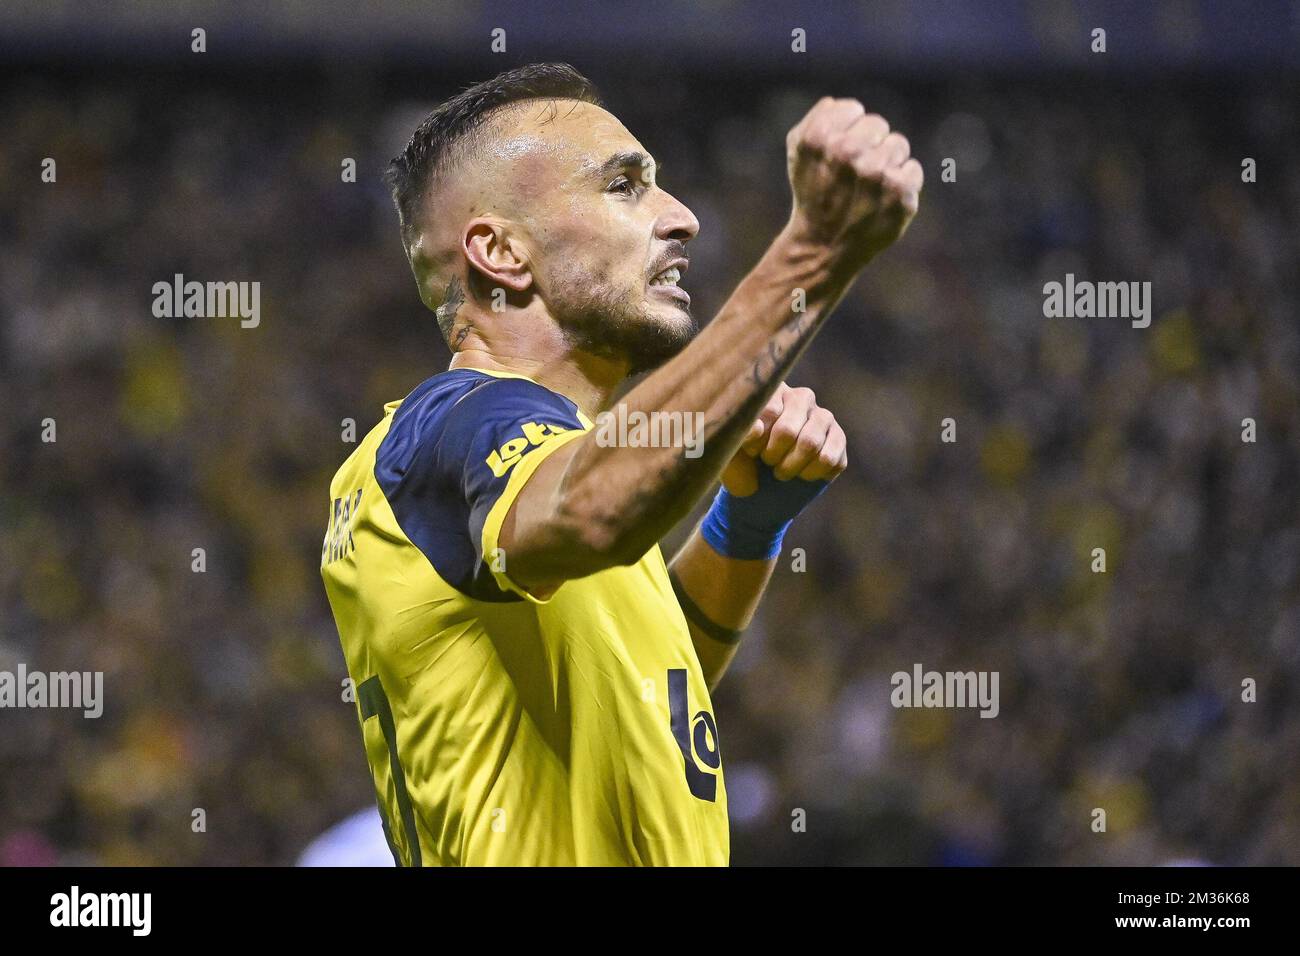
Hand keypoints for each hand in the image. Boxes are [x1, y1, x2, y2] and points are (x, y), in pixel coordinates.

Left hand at [722, 382, 847, 495]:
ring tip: (781, 472)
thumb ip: (741, 434)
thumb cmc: (744, 456)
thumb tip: (757, 428)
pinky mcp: (839, 439)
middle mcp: (802, 397)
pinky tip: (802, 474)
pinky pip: (829, 459)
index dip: (755, 440)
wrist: (763, 482)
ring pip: (810, 444)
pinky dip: (811, 474)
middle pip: (787, 430)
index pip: (767, 411)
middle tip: (766, 462)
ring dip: (791, 467)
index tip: (749, 451)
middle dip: (772, 455)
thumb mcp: (733, 446)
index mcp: (774, 390)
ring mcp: (824, 417)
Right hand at [785, 96, 922, 269]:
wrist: (823, 248)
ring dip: (887, 164)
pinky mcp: (901, 195)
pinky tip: (881, 201)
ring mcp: (877, 174)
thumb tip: (838, 104)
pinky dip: (901, 185)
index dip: (847, 131)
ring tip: (868, 189)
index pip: (854, 110)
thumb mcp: (799, 153)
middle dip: (869, 145)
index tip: (837, 155)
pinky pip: (913, 170)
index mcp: (821, 137)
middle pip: (878, 125)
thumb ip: (816, 119)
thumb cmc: (813, 195)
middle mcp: (848, 153)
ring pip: (898, 145)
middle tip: (854, 174)